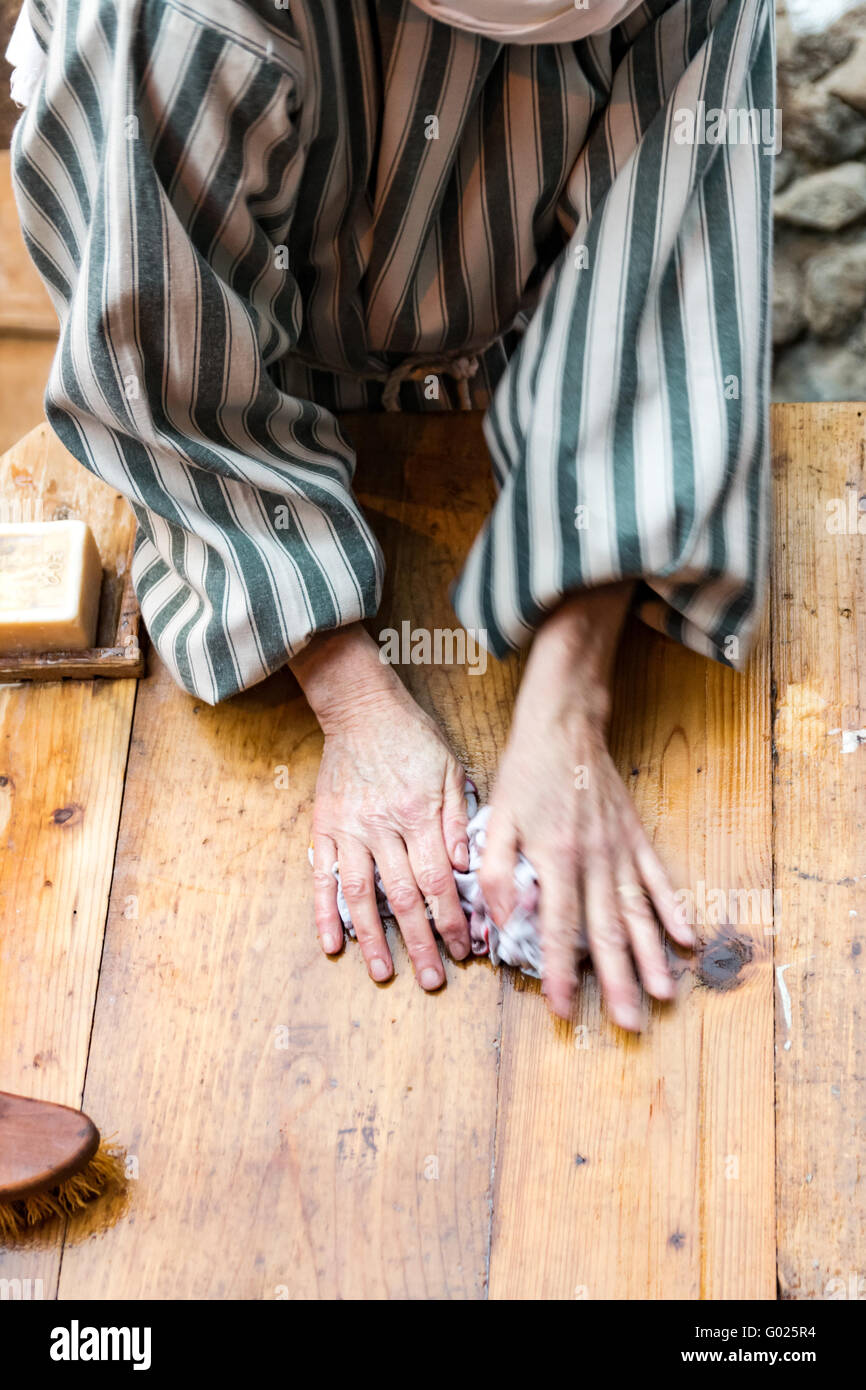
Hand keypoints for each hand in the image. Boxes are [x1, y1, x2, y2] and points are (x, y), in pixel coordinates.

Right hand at [291, 625, 470, 988]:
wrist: (361, 709)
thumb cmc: (413, 740)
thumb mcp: (451, 770)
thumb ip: (460, 820)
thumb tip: (466, 867)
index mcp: (419, 815)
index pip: (439, 881)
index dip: (452, 920)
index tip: (464, 950)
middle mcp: (383, 828)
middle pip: (404, 897)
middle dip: (421, 943)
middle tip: (433, 980)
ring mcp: (350, 830)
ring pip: (362, 895)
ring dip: (374, 939)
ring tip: (384, 973)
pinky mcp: (324, 828)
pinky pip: (323, 877)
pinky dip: (325, 913)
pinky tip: (332, 944)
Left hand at [479, 586, 694, 1026]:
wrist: (566, 725)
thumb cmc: (525, 773)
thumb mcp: (494, 818)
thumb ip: (492, 870)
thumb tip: (497, 920)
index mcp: (554, 858)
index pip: (555, 928)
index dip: (560, 973)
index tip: (564, 1012)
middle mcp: (593, 860)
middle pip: (606, 932)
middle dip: (618, 982)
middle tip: (630, 1025)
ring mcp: (620, 850)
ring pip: (638, 913)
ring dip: (651, 957)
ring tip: (665, 995)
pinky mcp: (635, 837)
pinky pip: (658, 879)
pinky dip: (673, 910)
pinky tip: (686, 940)